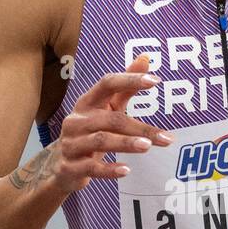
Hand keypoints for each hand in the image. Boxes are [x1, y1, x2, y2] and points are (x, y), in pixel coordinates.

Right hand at [55, 54, 172, 193]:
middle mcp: (76, 120)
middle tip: (165, 137)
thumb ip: (125, 87)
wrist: (62, 167)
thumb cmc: (90, 133)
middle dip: (139, 127)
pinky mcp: (70, 167)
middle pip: (110, 119)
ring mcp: (71, 143)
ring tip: (148, 147)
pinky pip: (91, 168)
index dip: (130, 80)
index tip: (156, 81)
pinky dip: (109, 169)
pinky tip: (126, 170)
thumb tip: (145, 58)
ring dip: (126, 143)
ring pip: (101, 141)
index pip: (107, 84)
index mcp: (87, 102)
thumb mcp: (106, 109)